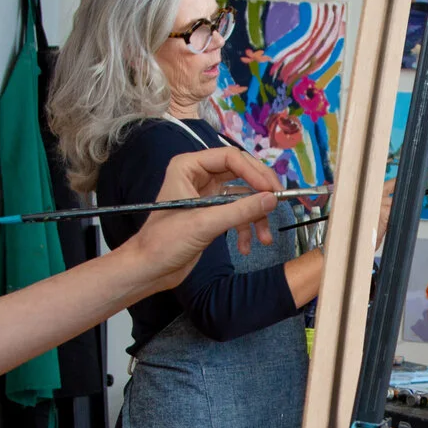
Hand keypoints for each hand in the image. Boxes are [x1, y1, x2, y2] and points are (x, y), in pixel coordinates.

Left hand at [128, 146, 281, 288]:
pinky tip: (246, 247)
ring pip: (242, 196)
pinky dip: (245, 229)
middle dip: (260, 191)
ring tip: (265, 238)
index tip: (272, 191)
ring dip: (256, 217)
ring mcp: (206, 194)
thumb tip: (272, 200)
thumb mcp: (205, 224)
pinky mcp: (211, 213)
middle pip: (241, 173)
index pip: (230, 158)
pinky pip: (237, 213)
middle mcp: (198, 176)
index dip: (254, 172)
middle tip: (279, 203)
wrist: (148, 269)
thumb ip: (241, 211)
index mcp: (188, 167)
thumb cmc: (165, 242)